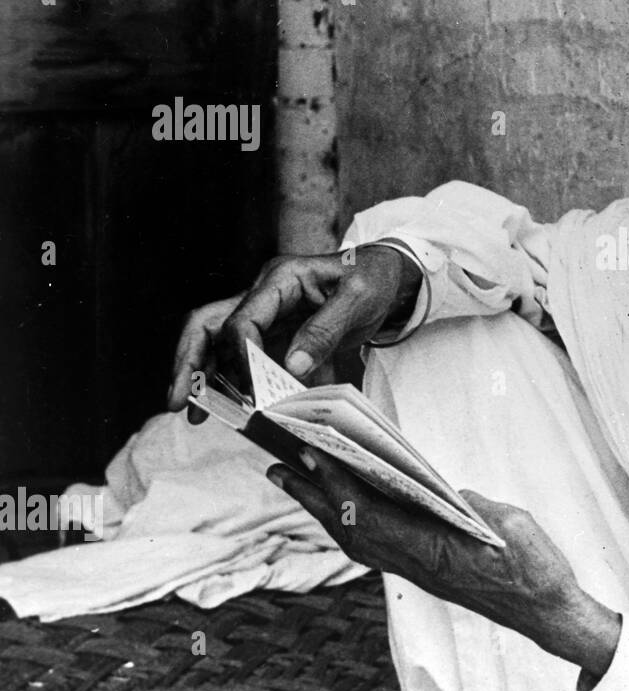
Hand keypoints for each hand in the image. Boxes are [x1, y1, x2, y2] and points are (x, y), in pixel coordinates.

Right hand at [167, 244, 423, 420]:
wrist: (387, 276)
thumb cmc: (373, 279)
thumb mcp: (359, 300)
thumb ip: (326, 330)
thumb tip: (292, 368)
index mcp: (279, 279)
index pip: (243, 320)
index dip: (241, 359)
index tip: (252, 394)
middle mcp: (262, 294)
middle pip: (209, 325)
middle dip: (189, 363)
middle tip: (178, 403)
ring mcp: (265, 314)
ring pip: (217, 343)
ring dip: (203, 377)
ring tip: (193, 414)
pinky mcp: (274, 334)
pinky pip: (244, 359)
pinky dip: (234, 383)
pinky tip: (228, 409)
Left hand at [269, 447, 621, 680]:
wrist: (547, 611)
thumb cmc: (534, 568)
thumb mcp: (509, 522)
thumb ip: (473, 503)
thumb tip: (448, 490)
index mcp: (434, 551)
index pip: (369, 516)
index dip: (337, 485)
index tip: (312, 455)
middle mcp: (417, 564)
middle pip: (350, 529)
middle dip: (312, 497)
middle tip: (280, 467)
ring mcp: (418, 570)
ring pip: (357, 539)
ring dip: (324, 510)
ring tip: (299, 482)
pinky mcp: (424, 570)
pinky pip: (374, 545)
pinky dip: (351, 521)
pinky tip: (344, 505)